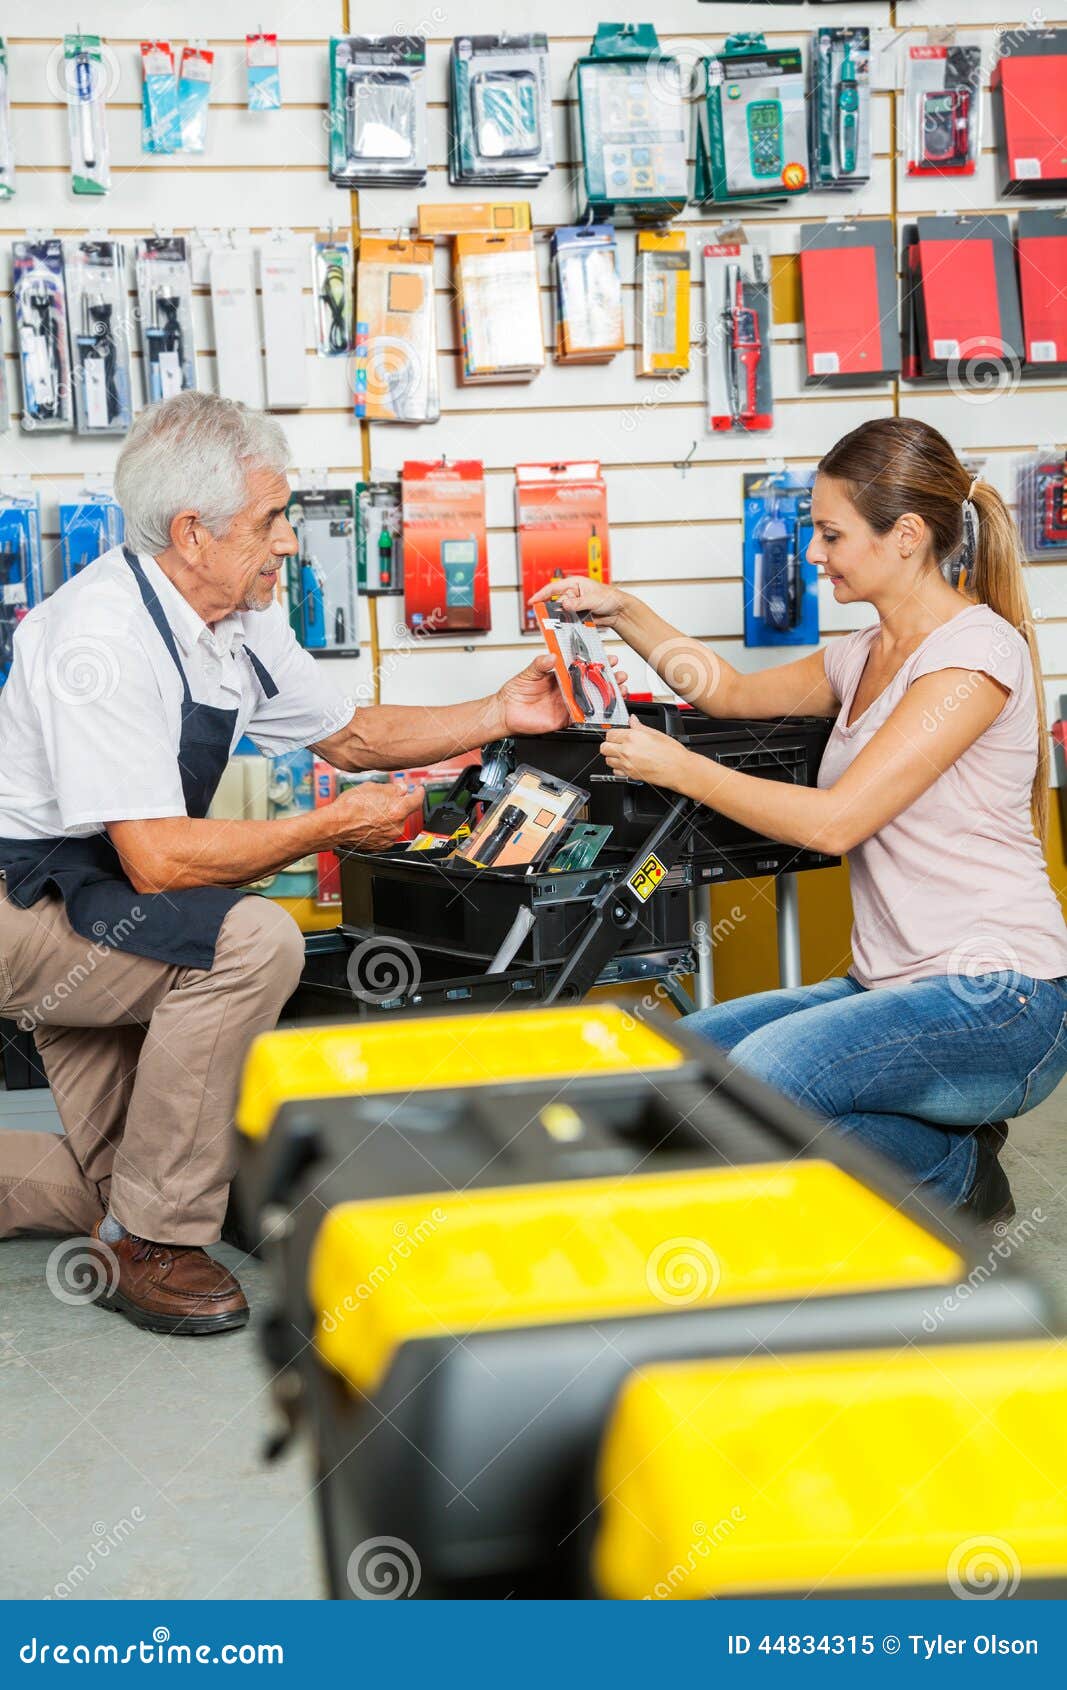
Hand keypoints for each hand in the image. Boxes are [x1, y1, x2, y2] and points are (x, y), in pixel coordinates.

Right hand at [322, 780, 424, 851]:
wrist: (334, 826)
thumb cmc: (349, 808)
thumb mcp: (371, 788)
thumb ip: (392, 788)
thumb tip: (401, 789)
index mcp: (397, 810)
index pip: (417, 800)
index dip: (419, 793)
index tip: (419, 790)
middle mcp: (396, 826)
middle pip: (403, 812)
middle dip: (396, 805)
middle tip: (381, 800)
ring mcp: (388, 838)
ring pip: (394, 824)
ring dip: (387, 817)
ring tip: (369, 812)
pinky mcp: (380, 846)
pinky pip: (385, 834)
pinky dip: (380, 828)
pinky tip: (367, 822)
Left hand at [495, 653, 629, 737]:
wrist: (506, 713)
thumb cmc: (515, 692)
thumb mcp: (528, 673)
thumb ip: (540, 664)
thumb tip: (551, 656)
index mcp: (560, 674)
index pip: (582, 666)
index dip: (596, 662)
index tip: (608, 658)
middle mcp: (567, 688)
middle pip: (592, 682)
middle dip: (609, 678)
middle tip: (619, 674)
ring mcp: (568, 703)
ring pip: (592, 698)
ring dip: (607, 694)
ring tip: (619, 689)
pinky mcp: (566, 718)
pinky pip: (584, 716)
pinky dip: (595, 714)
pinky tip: (606, 708)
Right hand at [528, 577, 627, 626]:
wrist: (620, 611)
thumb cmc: (610, 597)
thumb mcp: (593, 598)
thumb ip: (578, 602)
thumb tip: (565, 604)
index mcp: (575, 583)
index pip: (554, 588)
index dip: (541, 594)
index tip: (532, 601)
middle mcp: (573, 594)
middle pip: (557, 603)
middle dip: (556, 610)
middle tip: (551, 618)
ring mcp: (576, 605)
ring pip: (562, 613)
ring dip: (563, 618)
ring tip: (567, 622)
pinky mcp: (579, 615)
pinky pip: (569, 620)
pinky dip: (569, 624)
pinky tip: (572, 625)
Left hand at [601, 721, 690, 789]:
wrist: (679, 769)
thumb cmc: (671, 752)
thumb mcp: (655, 733)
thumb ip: (639, 726)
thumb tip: (632, 720)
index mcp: (632, 737)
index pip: (610, 734)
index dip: (613, 734)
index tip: (617, 735)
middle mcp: (627, 751)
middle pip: (604, 747)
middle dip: (609, 745)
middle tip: (617, 745)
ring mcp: (627, 764)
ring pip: (607, 760)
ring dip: (613, 757)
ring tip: (623, 755)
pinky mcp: (630, 775)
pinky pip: (615, 772)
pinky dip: (618, 769)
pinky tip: (628, 764)